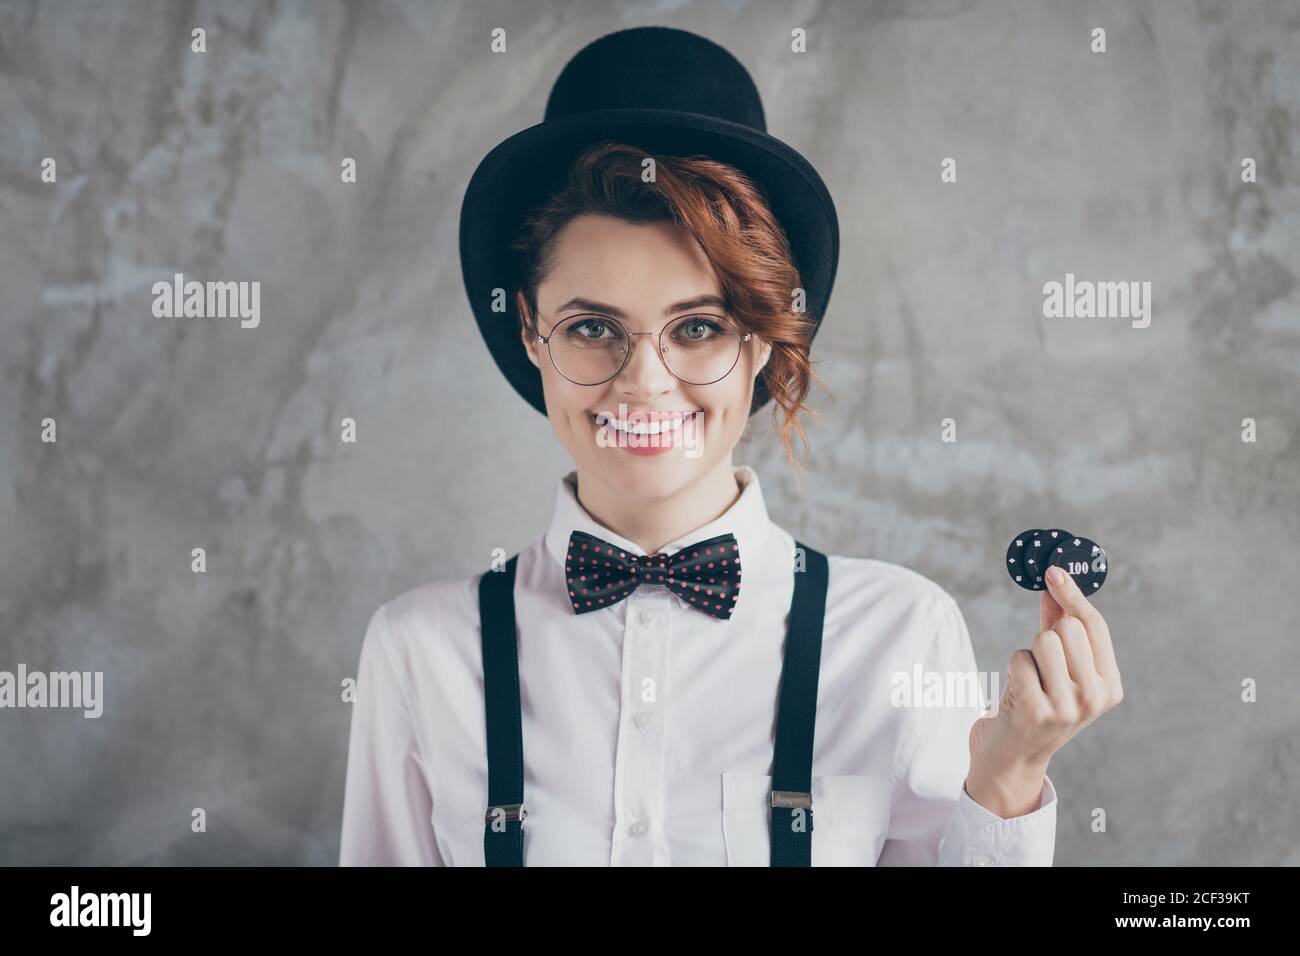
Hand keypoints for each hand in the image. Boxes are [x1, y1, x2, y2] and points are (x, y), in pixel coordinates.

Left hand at [965, 564, 1124, 816]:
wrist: (1013, 759)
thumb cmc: (1036, 705)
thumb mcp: (1058, 669)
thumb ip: (1059, 626)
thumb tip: (1055, 583)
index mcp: (1109, 686)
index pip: (1094, 626)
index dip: (1072, 594)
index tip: (1053, 572)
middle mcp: (1095, 697)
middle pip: (1067, 628)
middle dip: (1045, 635)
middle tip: (1040, 665)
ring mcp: (1067, 706)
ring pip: (1043, 640)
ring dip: (1028, 654)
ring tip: (1029, 680)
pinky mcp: (1036, 709)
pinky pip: (1020, 658)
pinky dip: (1013, 668)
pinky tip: (1017, 691)